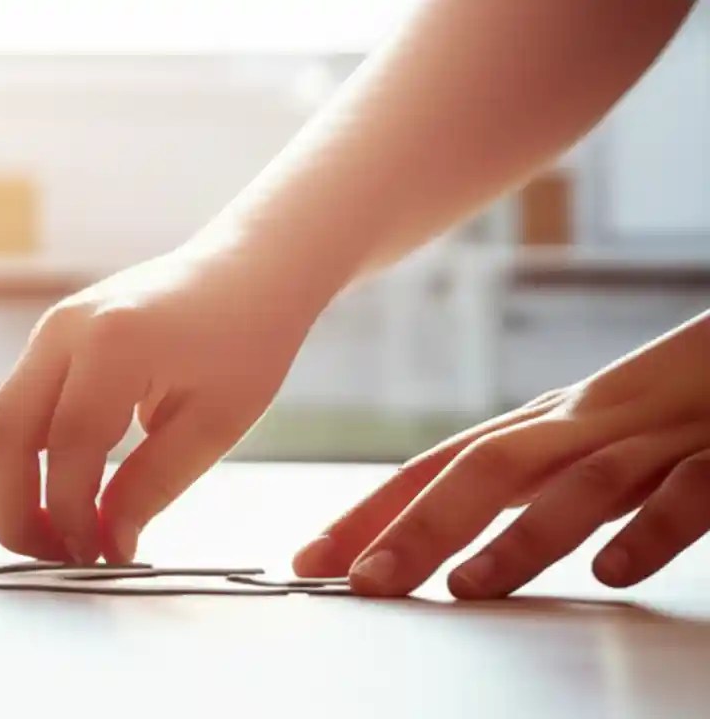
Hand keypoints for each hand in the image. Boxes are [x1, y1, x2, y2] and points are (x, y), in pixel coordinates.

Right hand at [0, 243, 327, 562]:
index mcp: (113, 345)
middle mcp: (62, 332)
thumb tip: (107, 546)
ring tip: (55, 531)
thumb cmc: (246, 340)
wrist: (244, 272)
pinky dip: (17, 458)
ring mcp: (46, 333)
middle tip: (57, 558)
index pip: (68, 451)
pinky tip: (56, 491)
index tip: (99, 557)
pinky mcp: (44, 345)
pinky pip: (4, 407)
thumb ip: (153, 484)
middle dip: (14, 512)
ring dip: (5, 487)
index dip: (74, 516)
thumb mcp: (215, 424)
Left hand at [293, 310, 709, 597]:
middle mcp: (588, 426)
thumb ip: (535, 479)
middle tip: (362, 583)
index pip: (442, 466)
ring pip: (578, 482)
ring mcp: (656, 438)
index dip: (372, 511)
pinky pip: (688, 490)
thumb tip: (457, 528)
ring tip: (465, 587)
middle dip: (417, 525)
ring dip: (519, 535)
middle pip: (487, 469)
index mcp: (549, 426)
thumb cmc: (683, 397)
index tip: (313, 560)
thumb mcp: (595, 437)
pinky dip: (651, 528)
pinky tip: (612, 571)